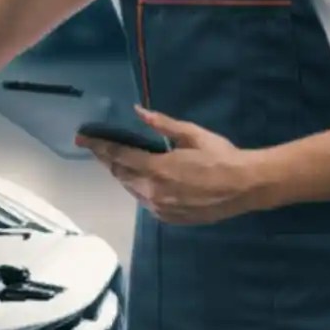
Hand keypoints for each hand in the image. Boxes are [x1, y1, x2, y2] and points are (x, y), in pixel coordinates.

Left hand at [74, 106, 268, 224]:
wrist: (246, 187)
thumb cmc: (220, 156)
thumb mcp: (191, 134)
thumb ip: (162, 124)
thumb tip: (138, 111)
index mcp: (157, 169)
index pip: (118, 156)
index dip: (98, 146)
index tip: (82, 139)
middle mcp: (153, 192)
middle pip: (120, 174)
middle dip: (108, 160)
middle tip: (98, 147)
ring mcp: (160, 208)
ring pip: (132, 189)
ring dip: (123, 175)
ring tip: (118, 161)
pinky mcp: (169, 218)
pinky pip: (146, 201)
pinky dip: (140, 188)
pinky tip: (143, 179)